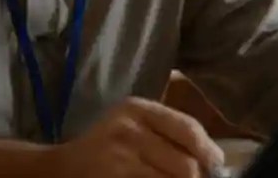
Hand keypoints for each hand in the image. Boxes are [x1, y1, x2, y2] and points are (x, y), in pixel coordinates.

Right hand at [44, 97, 225, 177]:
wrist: (60, 169)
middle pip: (186, 163)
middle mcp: (129, 129)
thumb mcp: (132, 127)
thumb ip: (167, 134)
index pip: (188, 128)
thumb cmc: (106, 148)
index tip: (217, 165)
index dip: (209, 151)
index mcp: (137, 109)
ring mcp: (120, 158)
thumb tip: (213, 158)